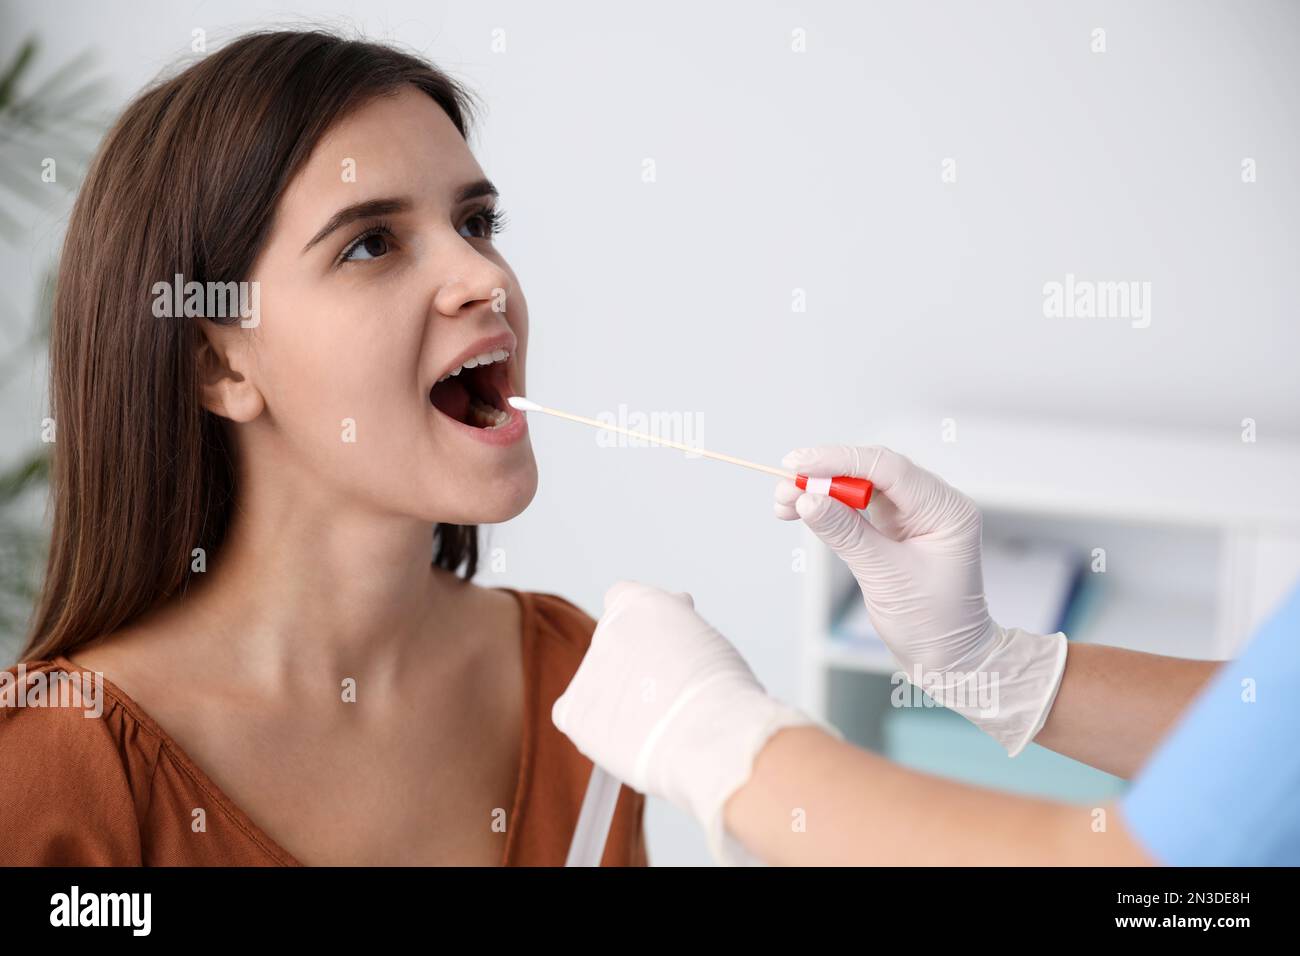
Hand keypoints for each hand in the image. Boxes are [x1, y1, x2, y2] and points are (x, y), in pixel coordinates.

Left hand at [553, 581, 816, 863]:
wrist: (712, 736)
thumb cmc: (722, 693)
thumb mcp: (704, 640)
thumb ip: (675, 629)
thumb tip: (674, 615)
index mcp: (639, 602)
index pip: (623, 599)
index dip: (642, 626)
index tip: (662, 645)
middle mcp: (607, 629)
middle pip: (612, 649)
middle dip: (632, 670)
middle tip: (665, 698)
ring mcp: (587, 670)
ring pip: (597, 686)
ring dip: (618, 702)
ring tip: (658, 726)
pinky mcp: (573, 711)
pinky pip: (580, 718)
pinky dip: (599, 730)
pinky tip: (632, 740)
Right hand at [776, 445, 1066, 755]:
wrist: (948, 659)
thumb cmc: (932, 623)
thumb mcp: (886, 578)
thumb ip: (846, 534)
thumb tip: (807, 500)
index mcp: (945, 509)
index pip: (887, 468)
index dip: (839, 460)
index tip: (799, 465)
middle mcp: (931, 503)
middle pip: (870, 471)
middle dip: (824, 474)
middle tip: (783, 486)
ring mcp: (911, 514)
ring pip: (858, 486)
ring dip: (820, 490)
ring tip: (783, 502)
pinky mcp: (892, 529)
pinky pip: (855, 507)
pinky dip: (827, 508)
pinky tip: (801, 510)